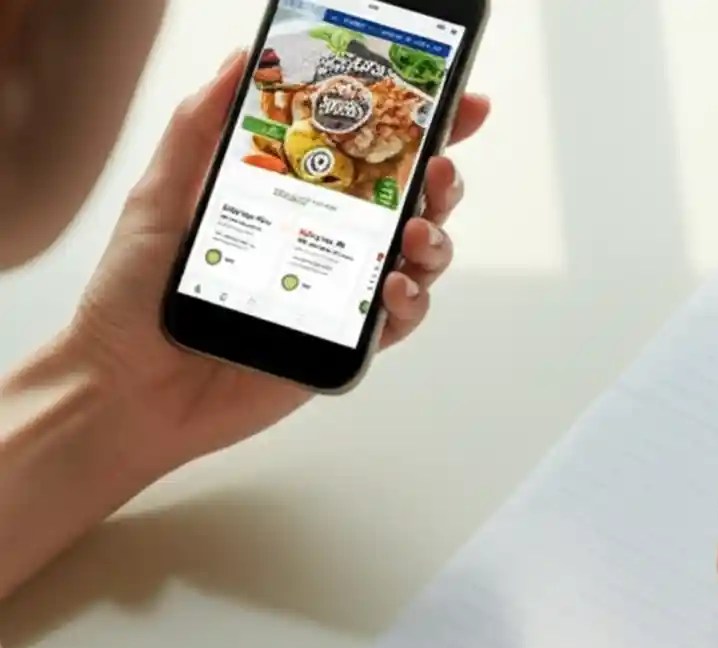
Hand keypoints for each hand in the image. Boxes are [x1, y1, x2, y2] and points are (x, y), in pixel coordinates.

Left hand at [69, 50, 490, 477]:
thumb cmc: (134, 294)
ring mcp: (342, 291)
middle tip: (439, 169)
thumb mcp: (162, 192)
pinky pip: (402, 318)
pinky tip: (394, 287)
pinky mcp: (345, 341)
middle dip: (442, 181)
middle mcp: (328, 240)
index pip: (370, 152)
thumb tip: (239, 61)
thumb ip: (199, 125)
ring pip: (420, 257)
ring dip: (436, 238)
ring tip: (415, 234)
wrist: (127, 385)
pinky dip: (412, 299)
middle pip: (412, 201)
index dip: (420, 127)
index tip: (458, 103)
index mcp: (297, 197)